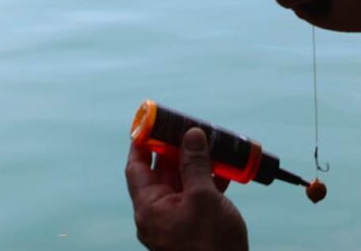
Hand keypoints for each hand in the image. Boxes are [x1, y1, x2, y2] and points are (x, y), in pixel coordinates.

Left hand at [126, 127, 248, 250]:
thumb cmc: (211, 245)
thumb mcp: (204, 198)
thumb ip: (196, 164)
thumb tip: (191, 135)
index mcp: (149, 208)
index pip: (137, 167)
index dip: (142, 142)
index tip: (151, 122)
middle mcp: (157, 215)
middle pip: (160, 173)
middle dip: (175, 149)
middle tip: (188, 128)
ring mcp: (174, 223)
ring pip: (180, 185)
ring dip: (195, 164)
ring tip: (210, 144)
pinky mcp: (191, 229)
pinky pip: (194, 199)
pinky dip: (206, 182)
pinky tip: (223, 169)